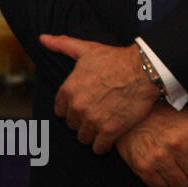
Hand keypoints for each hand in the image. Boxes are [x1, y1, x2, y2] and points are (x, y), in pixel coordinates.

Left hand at [43, 35, 159, 152]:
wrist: (144, 70)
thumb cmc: (117, 59)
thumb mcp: (88, 49)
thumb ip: (63, 45)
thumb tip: (43, 39)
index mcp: (68, 90)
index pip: (60, 111)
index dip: (72, 108)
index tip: (83, 106)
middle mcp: (77, 107)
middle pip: (73, 125)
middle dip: (83, 121)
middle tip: (96, 115)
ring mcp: (93, 120)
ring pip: (84, 137)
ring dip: (92, 134)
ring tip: (104, 126)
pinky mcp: (110, 131)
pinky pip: (99, 148)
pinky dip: (103, 145)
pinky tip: (109, 138)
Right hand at [115, 104, 187, 186]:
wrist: (131, 117)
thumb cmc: (169, 116)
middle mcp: (177, 145)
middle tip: (185, 156)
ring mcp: (159, 158)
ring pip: (182, 185)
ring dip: (180, 176)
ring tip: (174, 162)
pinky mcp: (143, 168)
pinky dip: (164, 181)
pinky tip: (161, 167)